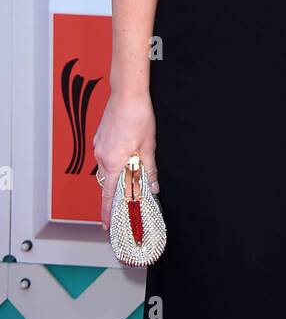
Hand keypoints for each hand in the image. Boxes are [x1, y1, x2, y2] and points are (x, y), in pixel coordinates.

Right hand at [92, 89, 157, 229]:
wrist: (127, 94)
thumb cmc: (138, 117)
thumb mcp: (148, 146)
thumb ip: (149, 170)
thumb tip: (153, 187)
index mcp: (113, 162)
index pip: (109, 194)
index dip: (108, 211)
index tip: (107, 225)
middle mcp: (102, 156)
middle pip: (107, 182)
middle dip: (115, 191)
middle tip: (126, 196)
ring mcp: (99, 146)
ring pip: (106, 168)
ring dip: (116, 173)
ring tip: (131, 168)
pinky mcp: (100, 138)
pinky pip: (105, 155)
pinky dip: (114, 160)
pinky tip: (126, 152)